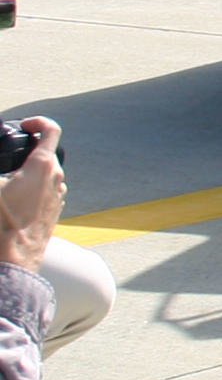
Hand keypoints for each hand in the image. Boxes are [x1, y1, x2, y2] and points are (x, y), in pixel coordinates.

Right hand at [0, 117, 63, 271]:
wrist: (13, 258)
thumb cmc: (1, 222)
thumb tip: (2, 173)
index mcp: (43, 165)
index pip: (51, 129)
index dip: (37, 121)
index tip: (24, 125)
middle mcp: (56, 177)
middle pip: (46, 153)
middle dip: (27, 151)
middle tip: (8, 157)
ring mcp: (58, 195)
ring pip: (46, 173)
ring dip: (30, 171)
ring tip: (8, 181)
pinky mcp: (56, 210)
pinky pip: (46, 191)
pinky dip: (33, 188)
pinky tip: (14, 199)